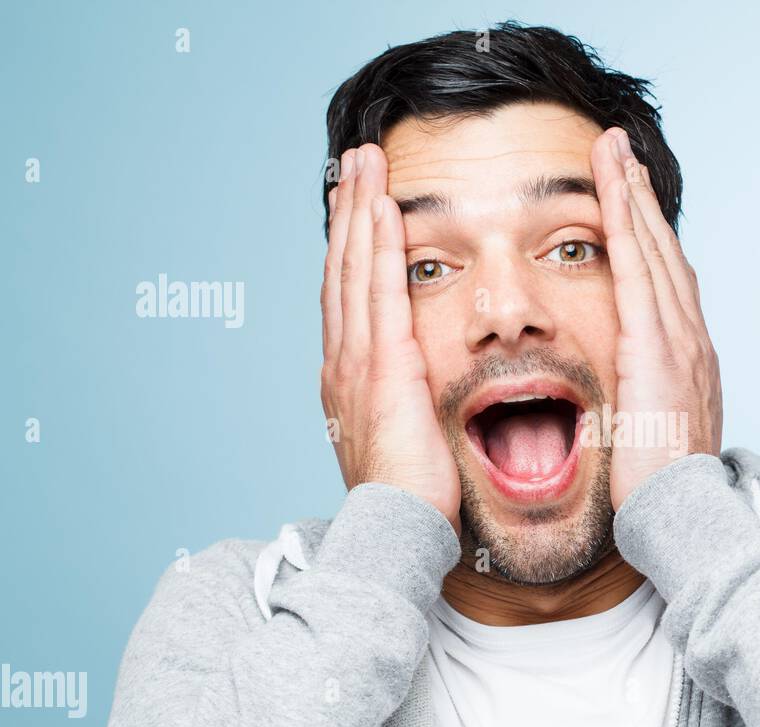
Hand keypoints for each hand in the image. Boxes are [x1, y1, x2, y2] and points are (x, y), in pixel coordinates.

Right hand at [320, 143, 461, 534]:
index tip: (355, 209)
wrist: (397, 531)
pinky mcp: (384, 366)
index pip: (347, 297)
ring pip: (354, 268)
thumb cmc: (409, 497)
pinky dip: (378, 246)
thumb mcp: (401, 440)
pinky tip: (385, 208)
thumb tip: (418, 395)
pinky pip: (379, 291)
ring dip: (360, 210)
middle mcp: (344, 361)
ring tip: (363, 161)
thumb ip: (405, 406)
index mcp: (349, 378)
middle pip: (341, 268)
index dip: (349, 248)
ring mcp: (358, 360)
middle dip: (347, 213)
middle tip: (352, 163)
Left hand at [591, 127, 722, 510]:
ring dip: (633, 195)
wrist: (683, 514)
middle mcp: (692, 338)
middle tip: (624, 155)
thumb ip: (644, 404)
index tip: (634, 204)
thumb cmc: (662, 487)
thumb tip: (630, 400)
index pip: (668, 283)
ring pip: (654, 249)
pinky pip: (637, 269)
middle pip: (666, 252)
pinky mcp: (657, 344)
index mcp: (688, 358)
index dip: (652, 238)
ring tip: (615, 152)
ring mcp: (680, 337)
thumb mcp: (656, 435)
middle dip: (644, 201)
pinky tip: (610, 188)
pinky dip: (625, 223)